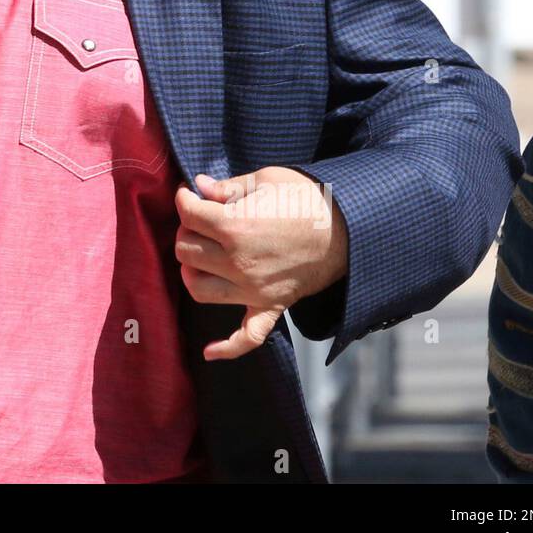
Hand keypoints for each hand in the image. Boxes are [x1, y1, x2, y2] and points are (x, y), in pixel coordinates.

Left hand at [174, 167, 347, 360]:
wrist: (349, 227)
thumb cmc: (307, 198)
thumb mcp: (267, 180)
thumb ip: (228, 186)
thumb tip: (199, 186)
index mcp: (235, 227)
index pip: (188, 215)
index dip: (184, 199)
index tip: (189, 194)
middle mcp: (239, 262)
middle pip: (186, 251)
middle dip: (187, 230)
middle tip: (200, 220)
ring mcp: (254, 289)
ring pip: (198, 289)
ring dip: (192, 272)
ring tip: (201, 256)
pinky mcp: (271, 307)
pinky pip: (247, 338)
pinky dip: (226, 348)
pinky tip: (208, 352)